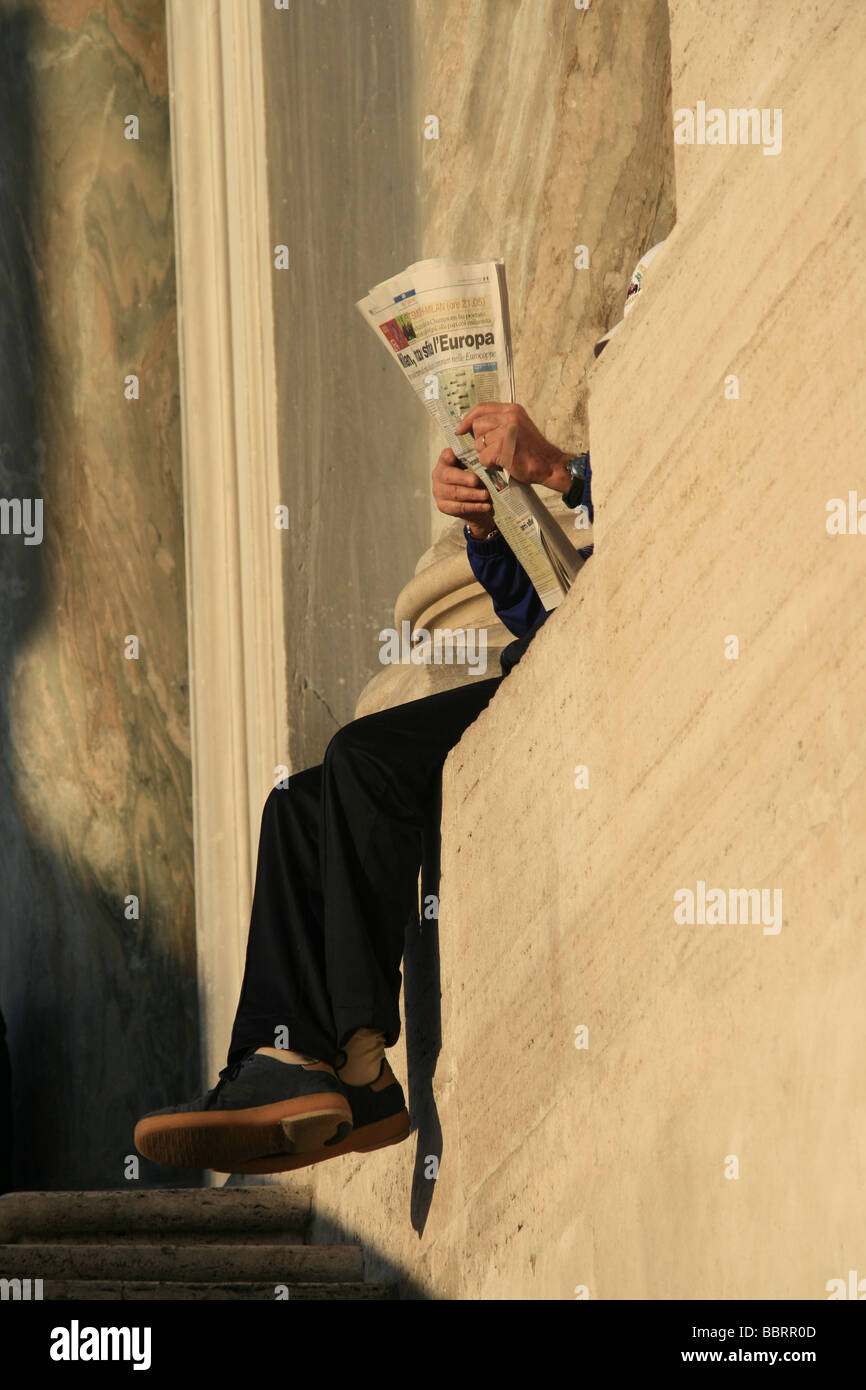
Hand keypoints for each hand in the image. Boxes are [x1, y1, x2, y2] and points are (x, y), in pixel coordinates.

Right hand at [432, 447, 495, 537]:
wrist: (470, 501)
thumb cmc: (471, 479)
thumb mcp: (472, 467)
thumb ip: (475, 460)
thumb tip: (486, 454)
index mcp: (444, 462)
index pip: (445, 456)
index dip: (448, 456)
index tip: (453, 455)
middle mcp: (438, 476)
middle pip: (449, 476)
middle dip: (464, 478)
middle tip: (476, 481)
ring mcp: (439, 492)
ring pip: (455, 493)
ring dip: (472, 494)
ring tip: (486, 495)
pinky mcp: (443, 506)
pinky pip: (460, 507)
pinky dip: (474, 507)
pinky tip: (486, 506)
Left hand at [455, 401, 572, 491]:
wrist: (550, 465)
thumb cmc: (531, 451)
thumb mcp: (517, 428)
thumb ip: (499, 422)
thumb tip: (472, 425)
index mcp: (512, 409)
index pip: (482, 408)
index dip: (467, 419)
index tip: (460, 429)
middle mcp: (510, 416)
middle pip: (477, 426)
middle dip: (481, 441)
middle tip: (495, 449)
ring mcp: (508, 431)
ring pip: (479, 443)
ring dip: (486, 454)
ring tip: (503, 456)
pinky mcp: (505, 447)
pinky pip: (484, 457)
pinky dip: (491, 464)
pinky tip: (504, 463)